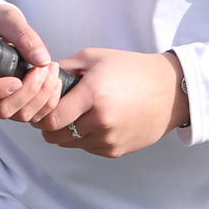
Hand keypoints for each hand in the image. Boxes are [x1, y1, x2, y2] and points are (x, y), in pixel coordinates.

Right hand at [0, 4, 61, 124]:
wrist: (1, 29)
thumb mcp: (7, 19)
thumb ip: (23, 35)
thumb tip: (40, 59)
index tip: (16, 80)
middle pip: (3, 109)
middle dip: (29, 91)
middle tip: (43, 67)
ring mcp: (0, 102)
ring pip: (21, 115)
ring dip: (42, 95)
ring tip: (51, 68)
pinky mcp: (17, 105)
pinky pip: (34, 116)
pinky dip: (49, 102)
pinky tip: (55, 80)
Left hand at [37, 49, 188, 157]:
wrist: (171, 90)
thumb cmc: (131, 69)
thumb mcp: (95, 57)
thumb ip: (64, 68)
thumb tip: (38, 77)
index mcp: (93, 94)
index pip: (51, 118)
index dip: (41, 113)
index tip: (43, 105)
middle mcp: (101, 121)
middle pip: (56, 136)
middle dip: (50, 125)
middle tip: (56, 111)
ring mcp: (109, 139)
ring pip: (70, 144)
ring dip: (68, 132)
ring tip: (77, 114)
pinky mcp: (117, 150)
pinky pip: (88, 148)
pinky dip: (85, 138)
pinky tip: (96, 121)